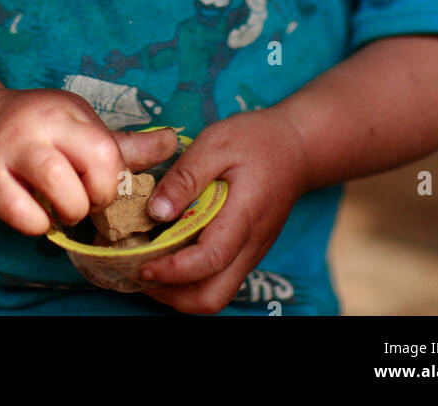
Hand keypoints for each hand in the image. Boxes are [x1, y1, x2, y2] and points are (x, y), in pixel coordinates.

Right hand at [0, 88, 178, 235]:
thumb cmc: (39, 129)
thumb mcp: (80, 127)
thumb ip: (124, 144)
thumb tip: (173, 141)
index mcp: (69, 112)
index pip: (111, 149)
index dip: (113, 180)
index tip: (102, 187)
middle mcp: (42, 125)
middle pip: (95, 162)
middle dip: (98, 196)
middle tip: (86, 202)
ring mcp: (11, 149)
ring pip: (58, 186)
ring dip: (70, 211)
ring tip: (64, 211)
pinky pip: (22, 213)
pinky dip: (37, 225)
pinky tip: (35, 215)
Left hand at [137, 109, 309, 314]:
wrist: (298, 146)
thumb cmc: (257, 139)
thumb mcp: (217, 143)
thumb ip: (186, 176)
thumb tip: (156, 212)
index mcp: (244, 217)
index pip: (209, 261)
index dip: (172, 271)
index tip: (140, 264)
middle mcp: (251, 245)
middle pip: (213, 298)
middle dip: (173, 296)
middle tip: (140, 273)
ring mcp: (252, 252)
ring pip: (217, 294)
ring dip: (181, 292)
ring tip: (149, 269)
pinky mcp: (249, 250)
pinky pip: (221, 279)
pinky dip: (192, 279)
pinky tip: (171, 256)